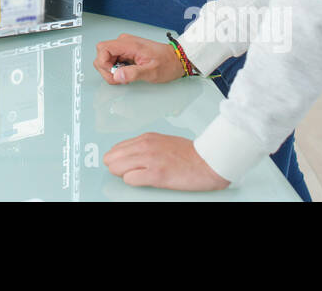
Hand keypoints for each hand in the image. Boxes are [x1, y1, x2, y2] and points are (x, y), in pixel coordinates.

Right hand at [93, 33, 184, 84]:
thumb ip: (133, 73)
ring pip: (106, 58)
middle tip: (120, 78)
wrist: (177, 59)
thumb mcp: (151, 71)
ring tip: (126, 76)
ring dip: (112, 70)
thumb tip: (117, 76)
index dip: (103, 64)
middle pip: (102, 54)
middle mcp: (124, 42)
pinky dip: (117, 69)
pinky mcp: (126, 51)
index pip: (102, 49)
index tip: (114, 73)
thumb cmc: (167, 63)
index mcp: (128, 44)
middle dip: (106, 69)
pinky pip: (113, 59)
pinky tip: (127, 73)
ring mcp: (125, 46)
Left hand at [104, 133, 230, 190]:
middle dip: (116, 167)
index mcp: (146, 138)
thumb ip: (145, 147)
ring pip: (117, 168)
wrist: (208, 161)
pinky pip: (130, 179)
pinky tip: (145, 180)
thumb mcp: (162, 142)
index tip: (124, 165)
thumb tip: (128, 156)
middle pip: (112, 158)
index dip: (118, 160)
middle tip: (128, 173)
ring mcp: (150, 160)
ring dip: (124, 174)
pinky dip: (133, 182)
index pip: (116, 148)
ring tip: (139, 176)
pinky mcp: (156, 174)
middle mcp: (145, 146)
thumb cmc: (189, 154)